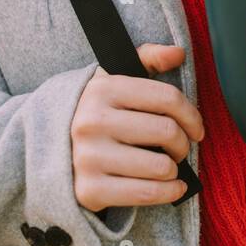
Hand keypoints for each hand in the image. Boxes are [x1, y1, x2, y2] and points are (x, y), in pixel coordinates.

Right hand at [71, 46, 203, 210]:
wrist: (48, 153)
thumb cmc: (96, 115)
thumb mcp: (112, 80)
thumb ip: (147, 59)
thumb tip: (178, 52)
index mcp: (102, 90)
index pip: (167, 98)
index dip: (191, 114)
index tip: (196, 128)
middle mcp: (92, 122)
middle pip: (167, 132)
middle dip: (183, 144)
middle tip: (180, 149)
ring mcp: (88, 157)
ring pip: (161, 166)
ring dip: (174, 169)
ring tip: (167, 166)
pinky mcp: (89, 190)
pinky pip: (147, 193)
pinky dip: (169, 192)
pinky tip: (172, 186)